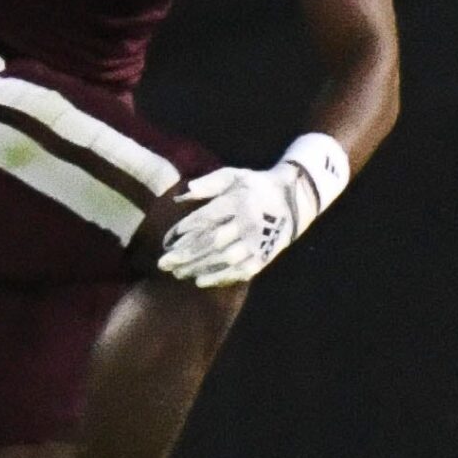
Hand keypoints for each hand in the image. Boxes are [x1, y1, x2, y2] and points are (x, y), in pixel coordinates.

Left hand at [157, 162, 316, 287]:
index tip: (166, 241)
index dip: (184, 230)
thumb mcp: (233, 176)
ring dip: (199, 268)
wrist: (295, 200)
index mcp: (239, 201)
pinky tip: (200, 281)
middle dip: (186, 255)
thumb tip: (180, 196)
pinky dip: (220, 277)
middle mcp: (249, 223)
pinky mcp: (266, 256)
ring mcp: (259, 241)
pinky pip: (242, 271)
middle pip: (212, 242)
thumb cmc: (254, 186)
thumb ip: (208, 183)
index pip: (207, 218)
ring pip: (225, 259)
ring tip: (177, 273)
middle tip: (163, 264)